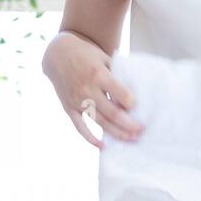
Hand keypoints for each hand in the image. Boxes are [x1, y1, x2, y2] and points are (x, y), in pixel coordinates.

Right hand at [42, 31, 143, 148]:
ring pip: (100, 122)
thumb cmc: (86, 55)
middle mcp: (87, 89)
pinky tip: (103, 146)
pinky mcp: (68, 108)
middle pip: (112, 113)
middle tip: (142, 130)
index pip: (119, 93)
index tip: (139, 107)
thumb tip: (133, 94)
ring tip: (132, 139)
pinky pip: (80, 127)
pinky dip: (91, 138)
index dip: (131, 103)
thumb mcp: (104, 58)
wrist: (58, 55)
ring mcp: (77, 100)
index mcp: (98, 74)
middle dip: (129, 124)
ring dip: (117, 133)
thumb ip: (117, 75)